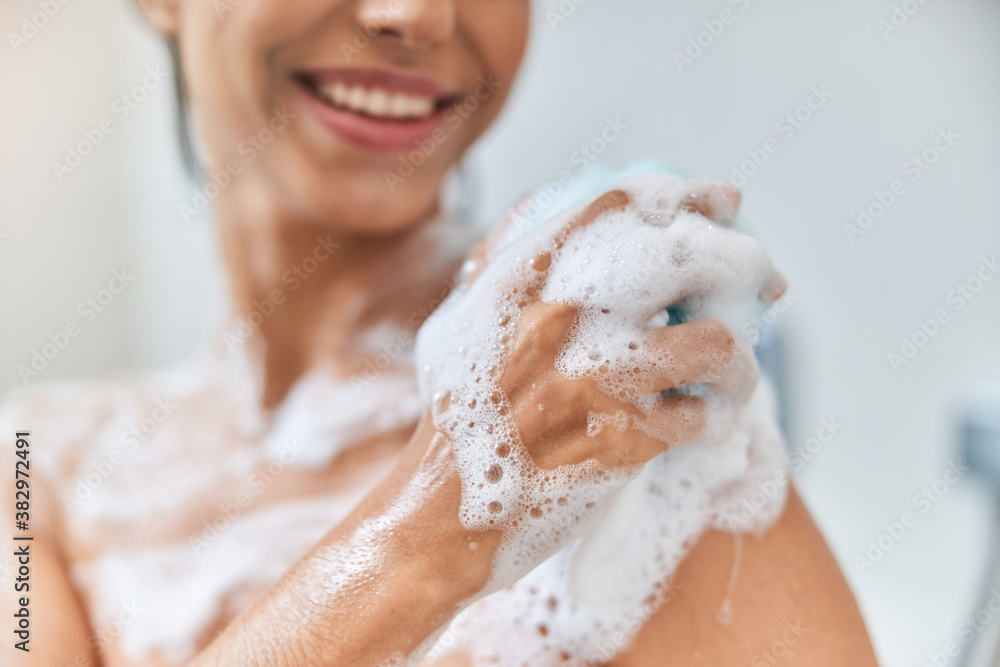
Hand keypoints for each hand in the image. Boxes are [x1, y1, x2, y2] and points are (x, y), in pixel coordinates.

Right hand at [415, 175, 783, 587]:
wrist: (435, 517)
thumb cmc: (453, 420)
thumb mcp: (461, 325)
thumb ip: (507, 270)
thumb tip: (558, 221)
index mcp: (520, 279)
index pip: (621, 205)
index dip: (689, 195)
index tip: (726, 200)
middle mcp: (560, 319)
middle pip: (687, 256)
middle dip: (743, 262)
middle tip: (762, 284)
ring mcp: (592, 383)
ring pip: (714, 343)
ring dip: (737, 360)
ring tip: (729, 374)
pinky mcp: (619, 445)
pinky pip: (701, 416)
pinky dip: (710, 419)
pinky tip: (696, 423)